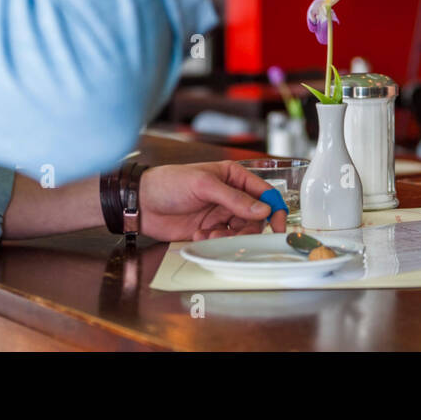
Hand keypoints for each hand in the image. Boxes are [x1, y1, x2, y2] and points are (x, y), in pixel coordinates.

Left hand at [137, 161, 287, 240]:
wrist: (141, 203)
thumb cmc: (169, 183)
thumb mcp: (204, 185)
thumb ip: (235, 199)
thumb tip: (263, 210)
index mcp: (233, 177)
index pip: (264, 193)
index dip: (275, 209)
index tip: (279, 226)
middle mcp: (230, 196)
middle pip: (255, 217)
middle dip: (247, 229)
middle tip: (235, 236)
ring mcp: (219, 214)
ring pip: (240, 231)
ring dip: (228, 237)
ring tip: (208, 235)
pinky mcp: (208, 230)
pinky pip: (223, 240)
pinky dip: (214, 242)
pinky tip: (198, 236)